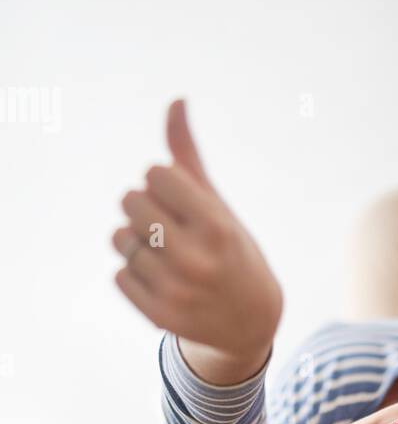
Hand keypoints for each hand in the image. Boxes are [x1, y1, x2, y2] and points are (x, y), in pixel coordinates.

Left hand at [112, 99, 281, 381]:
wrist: (251, 323)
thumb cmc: (232, 252)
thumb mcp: (217, 205)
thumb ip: (188, 156)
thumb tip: (175, 99)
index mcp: (215, 226)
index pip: (154, 173)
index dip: (165, 185)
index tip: (186, 206)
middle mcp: (195, 259)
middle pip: (130, 200)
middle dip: (147, 210)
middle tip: (174, 232)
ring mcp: (176, 290)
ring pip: (120, 238)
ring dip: (138, 243)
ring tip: (167, 258)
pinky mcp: (159, 315)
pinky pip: (119, 274)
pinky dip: (135, 275)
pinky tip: (163, 283)